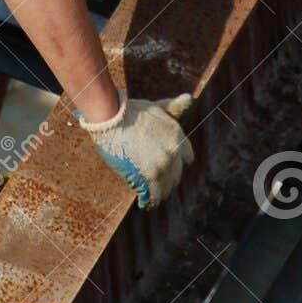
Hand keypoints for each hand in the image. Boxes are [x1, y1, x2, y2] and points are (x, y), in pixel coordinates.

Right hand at [79, 92, 193, 208]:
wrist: (112, 117)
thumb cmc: (131, 111)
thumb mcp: (157, 107)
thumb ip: (174, 107)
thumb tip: (189, 98)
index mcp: (177, 136)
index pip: (187, 158)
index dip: (176, 163)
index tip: (167, 167)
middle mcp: (174, 152)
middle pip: (176, 175)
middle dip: (167, 179)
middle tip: (156, 183)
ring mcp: (163, 165)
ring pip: (166, 188)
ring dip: (159, 192)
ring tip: (151, 196)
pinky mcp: (149, 176)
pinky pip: (154, 196)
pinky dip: (149, 202)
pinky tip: (144, 204)